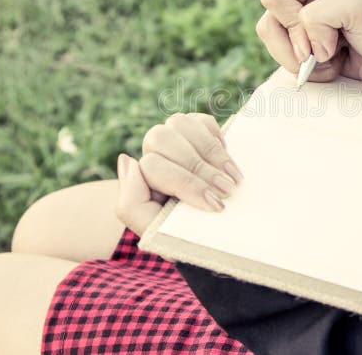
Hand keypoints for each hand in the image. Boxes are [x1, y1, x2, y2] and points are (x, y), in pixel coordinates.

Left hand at [115, 113, 243, 235]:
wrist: (211, 241)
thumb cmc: (182, 236)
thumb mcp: (156, 232)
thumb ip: (131, 203)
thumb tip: (128, 159)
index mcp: (141, 178)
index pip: (153, 165)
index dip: (186, 183)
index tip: (214, 204)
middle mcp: (154, 154)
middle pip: (161, 138)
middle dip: (198, 166)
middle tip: (227, 191)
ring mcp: (175, 140)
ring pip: (179, 123)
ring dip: (210, 150)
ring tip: (233, 179)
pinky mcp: (198, 132)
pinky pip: (202, 119)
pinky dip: (217, 138)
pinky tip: (228, 164)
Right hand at [256, 0, 361, 84]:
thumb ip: (323, 15)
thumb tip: (306, 47)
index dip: (294, 24)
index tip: (325, 40)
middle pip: (269, 23)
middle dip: (297, 47)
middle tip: (329, 52)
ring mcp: (301, 18)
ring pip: (272, 42)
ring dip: (302, 61)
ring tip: (333, 57)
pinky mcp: (303, 41)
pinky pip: (283, 58)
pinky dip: (307, 70)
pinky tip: (331, 64)